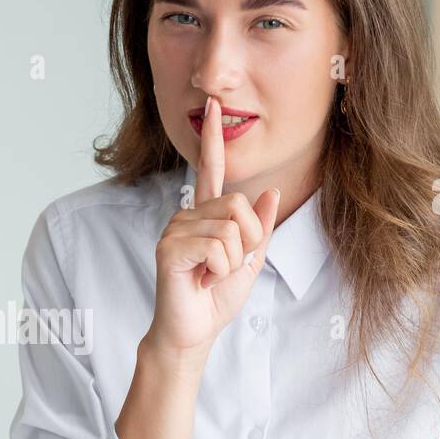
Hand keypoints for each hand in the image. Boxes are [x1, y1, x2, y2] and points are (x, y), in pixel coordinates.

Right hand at [145, 95, 280, 359]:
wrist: (194, 331)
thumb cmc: (215, 299)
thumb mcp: (250, 261)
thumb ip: (259, 229)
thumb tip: (270, 193)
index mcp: (205, 215)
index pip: (210, 169)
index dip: (213, 139)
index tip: (214, 107)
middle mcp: (187, 215)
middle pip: (237, 204)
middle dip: (247, 242)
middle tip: (226, 268)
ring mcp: (175, 229)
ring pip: (230, 228)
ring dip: (232, 261)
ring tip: (211, 276)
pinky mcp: (169, 247)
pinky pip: (216, 246)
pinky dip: (220, 269)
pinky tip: (202, 280)